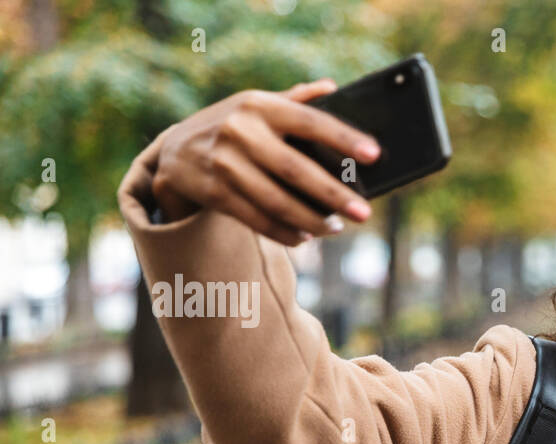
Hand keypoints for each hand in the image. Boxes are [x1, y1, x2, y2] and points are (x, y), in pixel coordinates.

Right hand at [152, 79, 378, 245]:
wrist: (175, 152)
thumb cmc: (231, 125)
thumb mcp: (257, 105)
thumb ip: (295, 100)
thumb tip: (332, 88)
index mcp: (259, 105)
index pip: (309, 121)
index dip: (343, 138)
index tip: (374, 154)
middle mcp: (240, 131)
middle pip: (296, 170)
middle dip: (334, 194)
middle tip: (363, 212)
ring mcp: (224, 163)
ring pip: (277, 202)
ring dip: (311, 220)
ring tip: (337, 227)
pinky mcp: (214, 192)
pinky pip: (258, 220)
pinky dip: (286, 231)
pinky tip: (306, 236)